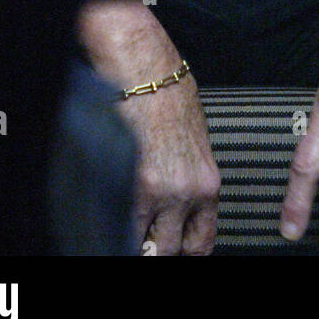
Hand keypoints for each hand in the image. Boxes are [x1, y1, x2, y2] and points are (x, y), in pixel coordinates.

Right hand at [80, 0, 219, 254]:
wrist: (143, 67)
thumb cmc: (169, 93)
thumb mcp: (195, 141)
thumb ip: (191, 177)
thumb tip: (182, 205)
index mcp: (207, 182)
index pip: (201, 242)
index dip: (184, 251)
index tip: (174, 248)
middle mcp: (184, 194)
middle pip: (170, 251)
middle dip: (157, 251)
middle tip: (146, 240)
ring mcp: (155, 192)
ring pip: (143, 246)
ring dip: (135, 240)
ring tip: (128, 227)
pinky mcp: (127, 182)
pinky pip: (120, 225)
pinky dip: (115, 225)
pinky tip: (111, 215)